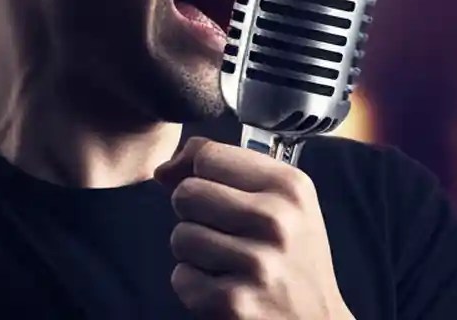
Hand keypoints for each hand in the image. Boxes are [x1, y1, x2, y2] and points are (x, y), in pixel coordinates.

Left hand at [153, 137, 353, 319]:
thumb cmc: (292, 257)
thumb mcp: (281, 201)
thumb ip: (226, 169)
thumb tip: (164, 170)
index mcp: (289, 186)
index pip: (208, 155)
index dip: (198, 173)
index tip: (213, 192)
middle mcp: (276, 220)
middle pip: (187, 193)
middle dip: (195, 215)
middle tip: (226, 235)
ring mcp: (256, 263)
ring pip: (180, 236)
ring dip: (195, 254)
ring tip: (229, 264)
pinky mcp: (234, 302)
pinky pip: (181, 277)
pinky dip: (196, 286)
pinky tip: (227, 289)